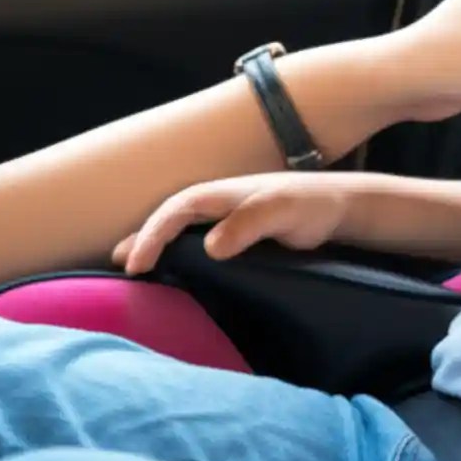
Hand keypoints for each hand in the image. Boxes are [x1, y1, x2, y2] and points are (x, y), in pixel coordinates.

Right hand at [113, 173, 349, 274]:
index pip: (174, 212)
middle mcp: (218, 202)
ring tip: (133, 266)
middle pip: (168, 217)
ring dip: (156, 243)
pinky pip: (198, 238)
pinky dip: (179, 249)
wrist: (339, 207)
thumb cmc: (311, 205)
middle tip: (121, 266)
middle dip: (142, 238)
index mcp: (221, 194)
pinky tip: (174, 266)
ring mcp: (226, 216)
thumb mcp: (283, 211)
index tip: (136, 265)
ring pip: (180, 227)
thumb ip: (249, 224)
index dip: (151, 236)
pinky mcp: (237, 232)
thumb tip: (210, 247)